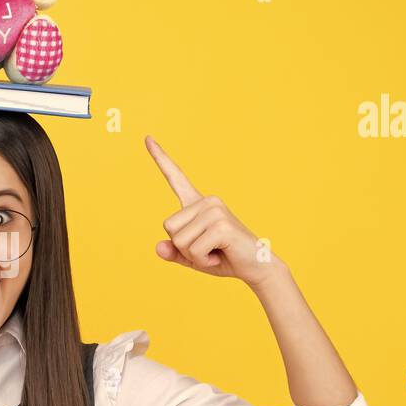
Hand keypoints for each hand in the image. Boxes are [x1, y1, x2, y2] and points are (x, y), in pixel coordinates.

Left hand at [145, 135, 283, 287]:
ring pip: (179, 240)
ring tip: (215, 252)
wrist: (257, 267)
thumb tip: (159, 247)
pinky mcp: (221, 224)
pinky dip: (202, 261)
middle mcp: (207, 201)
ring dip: (194, 256)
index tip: (147, 138)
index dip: (160, 158)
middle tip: (207, 249)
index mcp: (198, 204)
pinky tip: (219, 255)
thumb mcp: (192, 257)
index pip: (175, 177)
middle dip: (183, 247)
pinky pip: (193, 250)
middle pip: (169, 227)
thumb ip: (174, 252)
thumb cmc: (224, 259)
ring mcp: (214, 210)